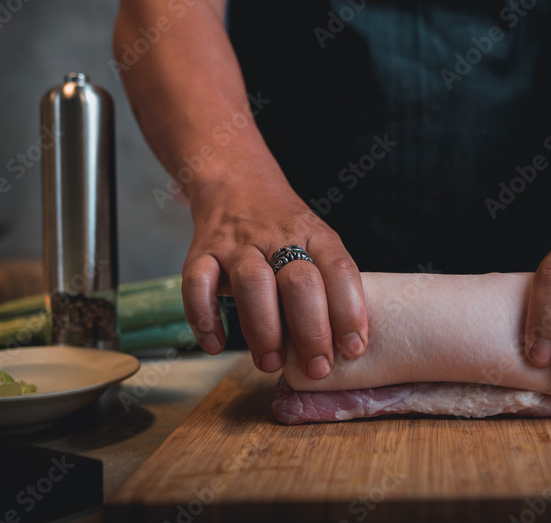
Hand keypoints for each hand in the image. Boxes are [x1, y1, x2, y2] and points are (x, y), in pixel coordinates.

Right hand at [180, 171, 367, 378]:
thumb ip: (328, 285)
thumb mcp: (316, 241)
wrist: (236, 182)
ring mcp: (238, 243)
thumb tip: (345, 347)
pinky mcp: (202, 251)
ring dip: (263, 329)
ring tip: (270, 363)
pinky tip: (215, 344)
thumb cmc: (286, 229)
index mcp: (315, 235)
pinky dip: (203, 317)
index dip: (350, 311)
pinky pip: (196, 283)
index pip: (339, 270)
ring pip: (252, 283)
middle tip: (316, 368)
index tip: (353, 349)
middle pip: (300, 282)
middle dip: (311, 331)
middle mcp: (278, 237)